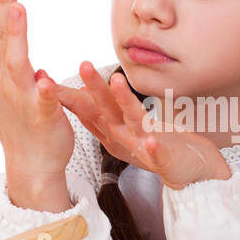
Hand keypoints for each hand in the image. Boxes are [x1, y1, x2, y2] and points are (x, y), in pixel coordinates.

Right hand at [0, 0, 74, 193]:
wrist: (31, 166)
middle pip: (2, 39)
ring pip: (19, 62)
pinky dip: (46, 88)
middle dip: (3, 6)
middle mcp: (6, 82)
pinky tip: (46, 76)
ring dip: (18, 37)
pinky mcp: (44, 115)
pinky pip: (46, 99)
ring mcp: (23, 98)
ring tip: (19, 9)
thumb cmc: (12, 129)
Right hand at [57, 61, 231, 190]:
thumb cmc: (154, 146)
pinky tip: (150, 140)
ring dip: (123, 101)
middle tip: (84, 65)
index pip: (88, 110)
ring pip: (131, 123)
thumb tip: (80, 89)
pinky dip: (153, 147)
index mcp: (112, 131)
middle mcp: (123, 138)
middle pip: (105, 111)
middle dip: (95, 88)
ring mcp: (142, 149)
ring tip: (116, 80)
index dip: (70, 95)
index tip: (52, 78)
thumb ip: (102, 112)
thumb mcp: (122, 127)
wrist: (188, 173)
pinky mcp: (164, 160)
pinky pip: (157, 154)